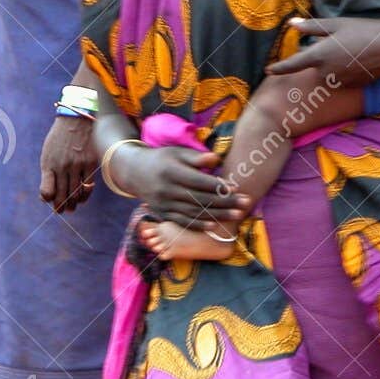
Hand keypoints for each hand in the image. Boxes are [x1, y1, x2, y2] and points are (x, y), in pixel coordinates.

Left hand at [39, 115, 98, 213]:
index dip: (49, 200)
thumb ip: (47, 173)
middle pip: (62, 195)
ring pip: (75, 194)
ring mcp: (77, 165)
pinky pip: (88, 186)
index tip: (51, 203)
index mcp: (49, 164)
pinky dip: (85, 195)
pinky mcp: (90, 163)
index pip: (46, 191)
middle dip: (61, 207)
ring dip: (73, 204)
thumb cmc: (60, 138)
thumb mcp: (48, 153)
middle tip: (62, 211)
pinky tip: (82, 196)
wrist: (77, 119)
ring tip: (72, 207)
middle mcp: (62, 166)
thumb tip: (45, 197)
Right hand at [109, 142, 248, 229]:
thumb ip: (196, 157)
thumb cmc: (162, 159)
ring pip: (194, 213)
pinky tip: (214, 226)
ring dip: (217, 216)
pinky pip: (182, 222)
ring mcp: (163, 204)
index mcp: (171, 172)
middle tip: (245, 204)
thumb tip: (216, 159)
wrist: (134, 172)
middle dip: (225, 203)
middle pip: (200, 199)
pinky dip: (199, 225)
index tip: (236, 188)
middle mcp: (166, 190)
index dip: (218, 186)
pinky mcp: (162, 214)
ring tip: (236, 216)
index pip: (199, 181)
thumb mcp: (177, 152)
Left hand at [267, 15, 379, 87]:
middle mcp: (327, 72)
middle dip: (316, 58)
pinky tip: (355, 59)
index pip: (293, 64)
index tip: (267, 70)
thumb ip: (312, 27)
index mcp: (319, 55)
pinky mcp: (352, 86)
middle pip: (312, 68)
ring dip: (329, 66)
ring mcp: (340, 82)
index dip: (279, 68)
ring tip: (347, 50)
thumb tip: (291, 25)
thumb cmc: (364, 30)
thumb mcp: (337, 24)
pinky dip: (341, 71)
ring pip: (326, 75)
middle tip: (333, 44)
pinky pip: (339, 80)